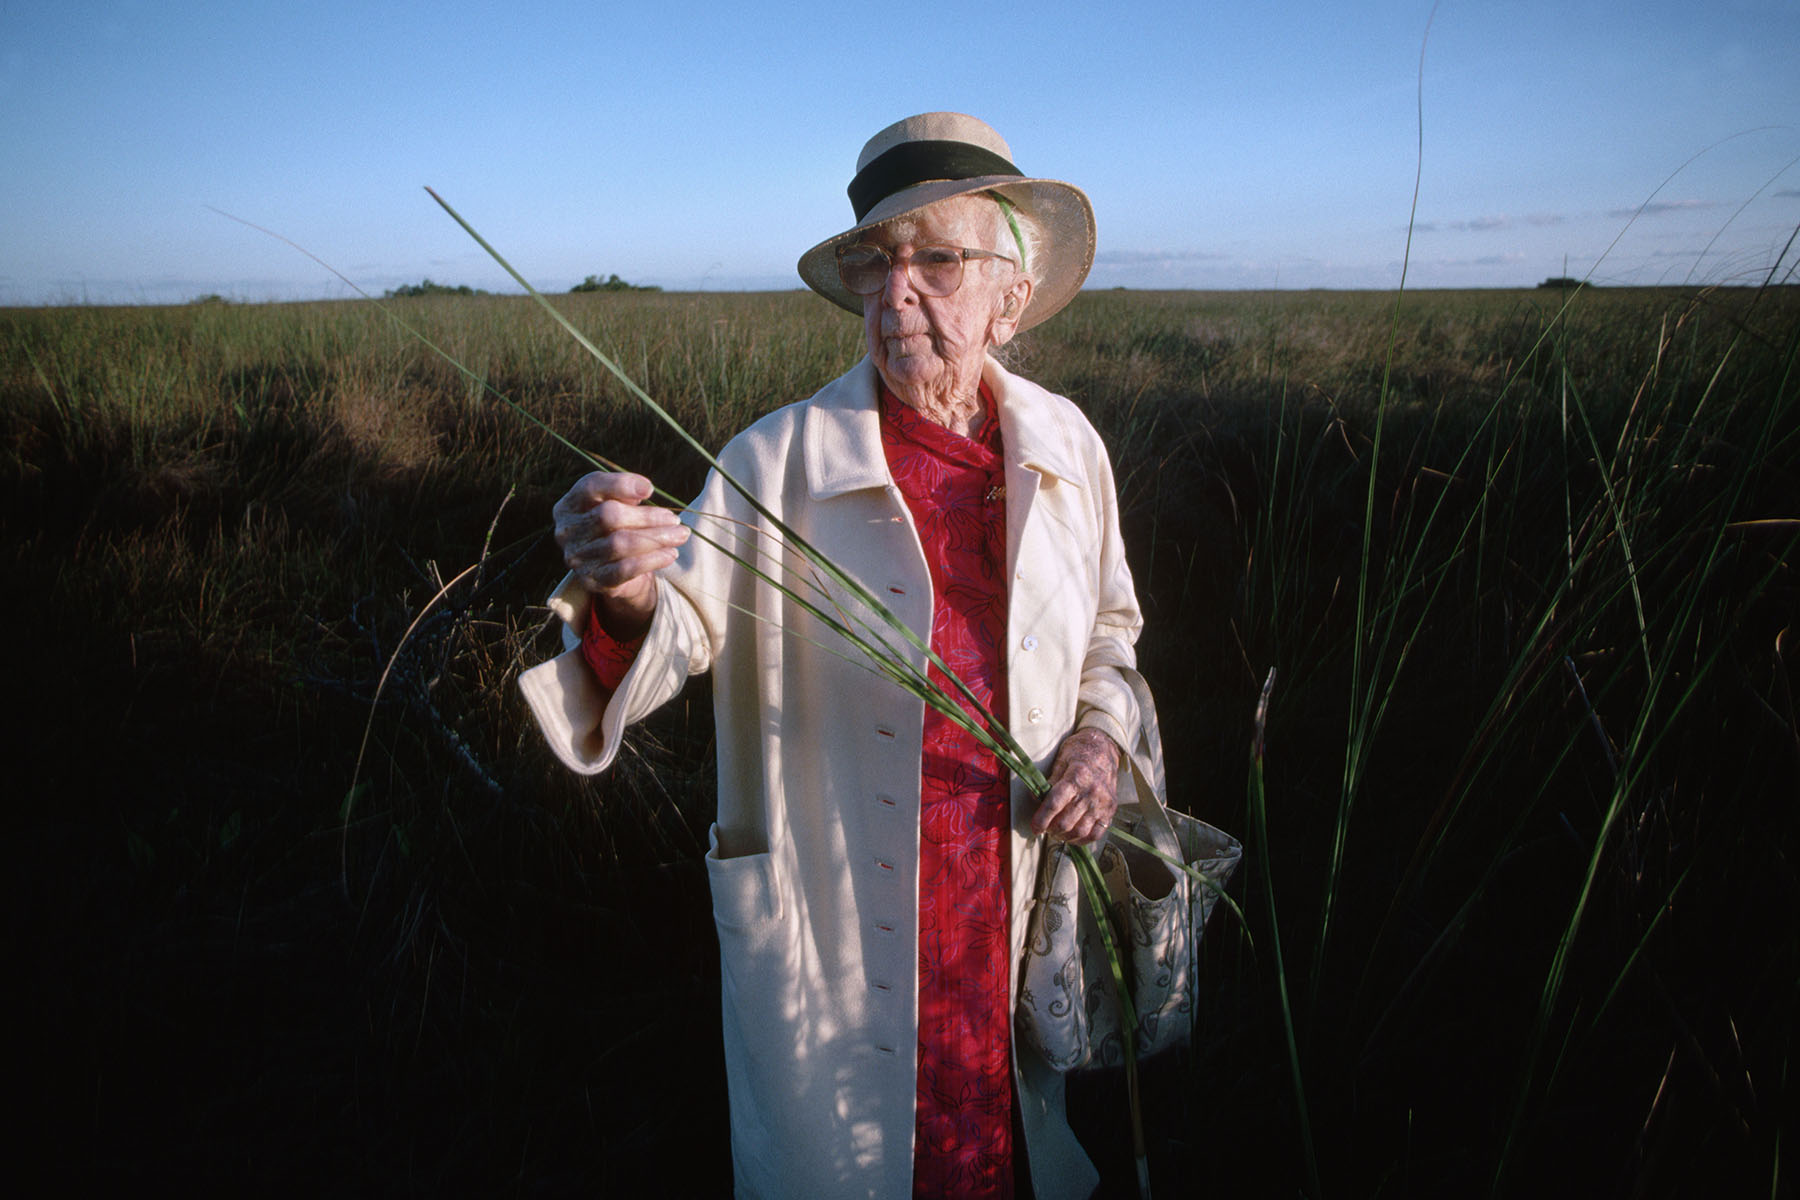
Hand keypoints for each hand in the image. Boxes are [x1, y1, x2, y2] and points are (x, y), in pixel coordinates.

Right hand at [552, 471, 688, 639]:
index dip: (620, 484)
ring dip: (656, 538)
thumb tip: (643, 489)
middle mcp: (567, 531)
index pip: (590, 486)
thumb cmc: (617, 527)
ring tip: (680, 535)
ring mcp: (577, 558)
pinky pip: (625, 569)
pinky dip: (652, 560)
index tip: (650, 489)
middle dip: (648, 517)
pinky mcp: (592, 581)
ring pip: (620, 543)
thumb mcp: (618, 504)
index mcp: (569, 505)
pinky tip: (670, 554)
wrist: (612, 568)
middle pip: (609, 516)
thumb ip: (625, 492)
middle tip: (675, 519)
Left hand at [1033, 726, 1121, 844]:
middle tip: (1045, 828)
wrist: (1104, 749)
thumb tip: (1035, 800)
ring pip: (1080, 831)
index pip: (1054, 804)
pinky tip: (1072, 836)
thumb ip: (1049, 783)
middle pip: (1066, 822)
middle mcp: (1091, 792)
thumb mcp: (1060, 762)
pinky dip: (1082, 840)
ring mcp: (1103, 803)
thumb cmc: (1078, 753)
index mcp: (1076, 777)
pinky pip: (1096, 834)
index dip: (1041, 819)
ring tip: (1057, 832)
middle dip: (1051, 829)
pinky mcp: (1111, 810)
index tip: (1035, 828)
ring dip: (1064, 836)